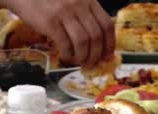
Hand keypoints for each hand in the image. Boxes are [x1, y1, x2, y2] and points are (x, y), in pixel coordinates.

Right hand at [0, 0, 114, 66]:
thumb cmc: (48, 0)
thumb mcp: (72, 1)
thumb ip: (85, 14)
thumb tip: (97, 43)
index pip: (106, 24)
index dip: (109, 44)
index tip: (107, 55)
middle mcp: (79, 4)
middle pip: (96, 36)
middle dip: (96, 55)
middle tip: (91, 63)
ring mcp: (64, 13)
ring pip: (83, 42)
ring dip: (82, 57)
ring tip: (78, 61)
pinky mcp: (50, 22)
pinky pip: (65, 44)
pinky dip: (68, 55)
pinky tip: (65, 57)